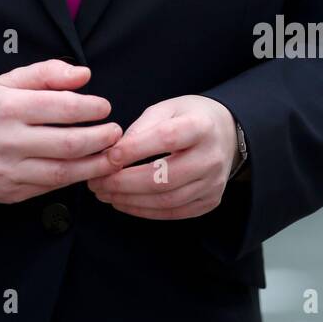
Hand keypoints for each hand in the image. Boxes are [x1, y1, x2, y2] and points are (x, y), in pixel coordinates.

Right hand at [0, 59, 122, 201]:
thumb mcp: (6, 81)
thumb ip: (46, 73)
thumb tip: (84, 75)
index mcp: (8, 107)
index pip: (62, 107)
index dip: (91, 107)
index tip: (105, 107)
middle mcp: (7, 141)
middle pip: (68, 143)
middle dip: (101, 138)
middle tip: (116, 133)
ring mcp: (7, 171)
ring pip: (64, 172)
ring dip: (96, 165)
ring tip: (112, 155)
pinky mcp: (9, 193)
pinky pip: (50, 187)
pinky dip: (73, 178)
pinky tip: (86, 168)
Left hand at [86, 95, 238, 219]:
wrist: (225, 134)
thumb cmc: (188, 117)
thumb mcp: (166, 108)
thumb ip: (142, 128)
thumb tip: (114, 153)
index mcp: (201, 126)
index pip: (167, 139)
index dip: (135, 150)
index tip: (108, 156)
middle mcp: (212, 157)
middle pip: (165, 177)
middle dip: (124, 183)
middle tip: (97, 182)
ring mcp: (213, 183)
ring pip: (167, 200)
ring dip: (130, 200)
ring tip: (104, 193)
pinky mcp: (210, 201)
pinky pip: (174, 213)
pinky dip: (144, 211)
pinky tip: (123, 202)